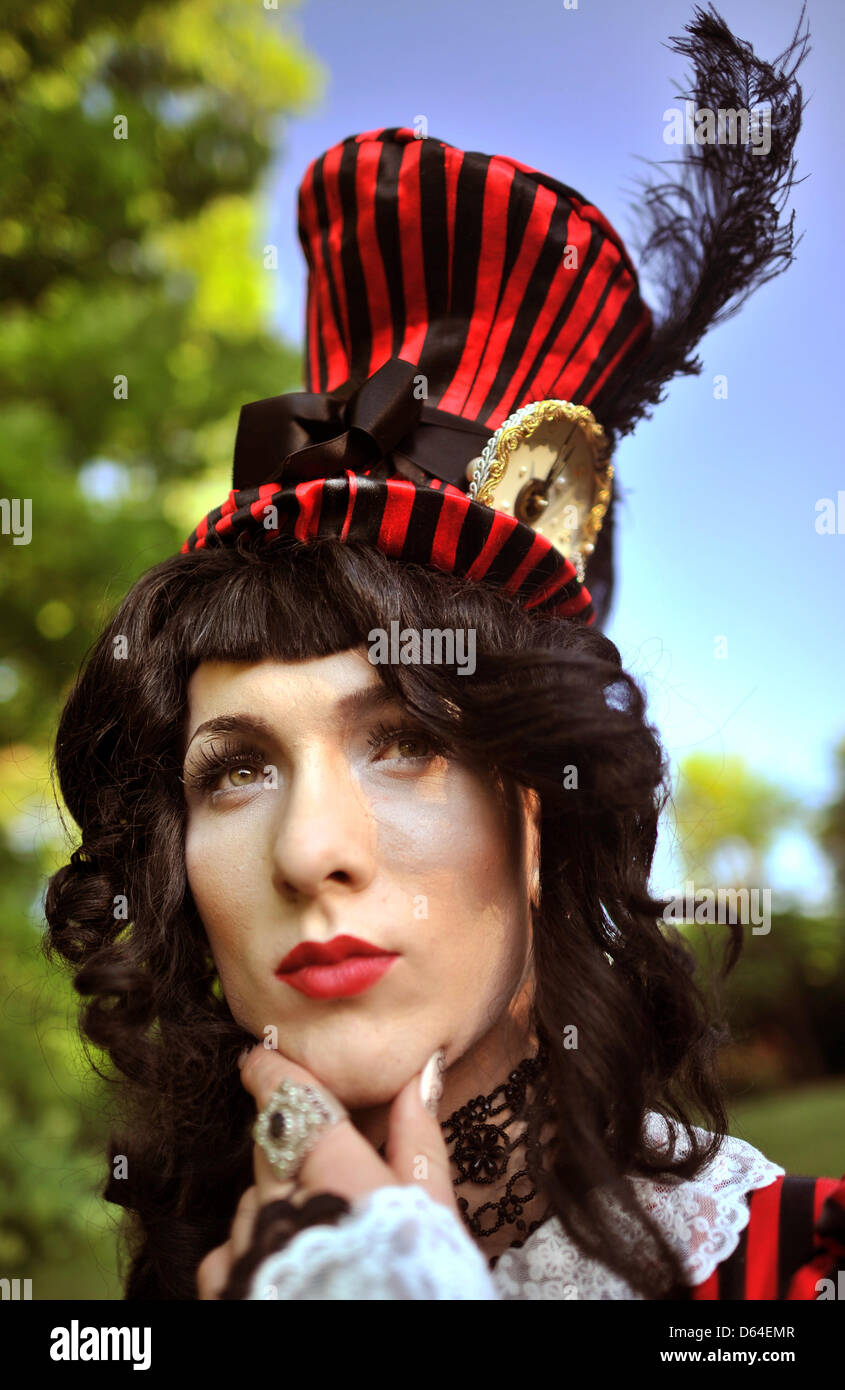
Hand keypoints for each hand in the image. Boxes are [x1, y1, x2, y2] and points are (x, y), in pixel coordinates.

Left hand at [196, 1043, 452, 1298]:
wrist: (377, 1368)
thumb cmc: (417, 1281)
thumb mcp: (432, 1216)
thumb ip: (420, 1144)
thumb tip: (417, 1076)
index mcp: (338, 1178)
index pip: (294, 1102)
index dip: (273, 1074)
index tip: (258, 1058)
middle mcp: (284, 1206)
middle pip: (270, 1148)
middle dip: (286, 1142)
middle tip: (314, 1159)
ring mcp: (248, 1249)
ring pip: (250, 1202)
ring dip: (272, 1203)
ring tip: (316, 1235)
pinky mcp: (225, 1288)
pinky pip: (225, 1251)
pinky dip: (247, 1251)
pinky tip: (283, 1267)